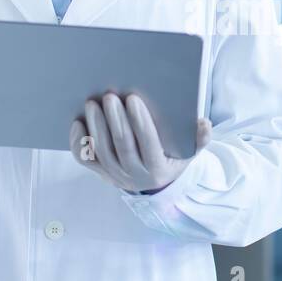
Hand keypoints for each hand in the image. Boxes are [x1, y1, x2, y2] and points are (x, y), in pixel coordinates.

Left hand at [69, 93, 211, 193]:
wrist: (156, 184)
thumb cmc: (172, 158)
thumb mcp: (189, 152)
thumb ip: (200, 138)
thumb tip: (203, 123)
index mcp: (158, 169)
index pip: (148, 144)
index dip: (140, 122)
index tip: (133, 99)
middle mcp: (135, 175)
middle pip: (121, 147)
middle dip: (114, 120)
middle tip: (110, 96)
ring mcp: (115, 176)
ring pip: (102, 151)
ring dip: (96, 127)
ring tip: (92, 104)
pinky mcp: (100, 173)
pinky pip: (85, 159)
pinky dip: (79, 142)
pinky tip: (77, 122)